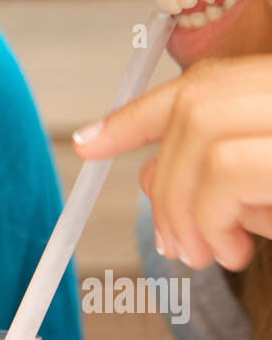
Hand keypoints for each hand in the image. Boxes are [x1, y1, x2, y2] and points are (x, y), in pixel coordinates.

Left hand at [72, 55, 271, 271]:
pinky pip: (226, 170)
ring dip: (181, 204)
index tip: (86, 145)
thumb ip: (216, 178)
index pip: (203, 83)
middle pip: (193, 105)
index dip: (135, 116)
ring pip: (199, 128)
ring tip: (204, 256)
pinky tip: (232, 253)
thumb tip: (146, 174)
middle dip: (163, 180)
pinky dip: (211, 218)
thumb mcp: (267, 195)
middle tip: (171, 246)